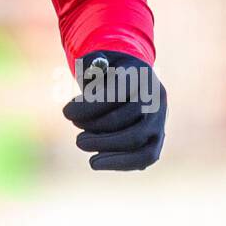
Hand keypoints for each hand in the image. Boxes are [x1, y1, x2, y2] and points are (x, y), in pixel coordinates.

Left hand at [64, 50, 165, 171]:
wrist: (133, 80)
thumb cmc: (108, 73)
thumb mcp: (98, 62)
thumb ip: (91, 67)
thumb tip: (83, 87)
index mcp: (139, 74)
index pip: (115, 93)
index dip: (89, 106)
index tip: (66, 112)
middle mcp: (154, 98)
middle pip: (127, 118)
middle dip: (97, 129)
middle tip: (78, 139)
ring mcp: (159, 120)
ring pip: (139, 140)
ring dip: (108, 148)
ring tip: (85, 148)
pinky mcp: (157, 139)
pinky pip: (145, 157)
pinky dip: (121, 163)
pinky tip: (98, 160)